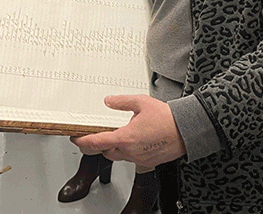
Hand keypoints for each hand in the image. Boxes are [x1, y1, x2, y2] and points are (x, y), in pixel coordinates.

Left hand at [71, 95, 185, 167]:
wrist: (186, 130)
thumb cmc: (166, 118)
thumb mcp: (141, 102)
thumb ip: (122, 102)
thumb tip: (109, 101)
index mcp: (125, 138)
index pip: (97, 142)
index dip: (83, 141)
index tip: (76, 139)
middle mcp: (130, 151)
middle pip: (106, 152)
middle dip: (101, 145)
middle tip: (99, 135)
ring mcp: (139, 158)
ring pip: (119, 156)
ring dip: (115, 148)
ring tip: (122, 135)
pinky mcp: (148, 161)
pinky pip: (132, 158)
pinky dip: (129, 151)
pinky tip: (136, 140)